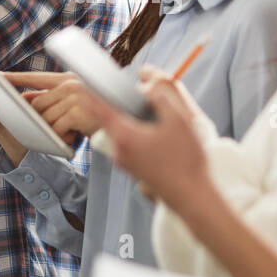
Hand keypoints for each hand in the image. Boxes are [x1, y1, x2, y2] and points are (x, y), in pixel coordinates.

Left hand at [4, 71, 101, 144]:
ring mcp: (75, 96)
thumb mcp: (74, 101)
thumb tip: (24, 98)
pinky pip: (55, 128)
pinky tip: (72, 136)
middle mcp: (71, 83)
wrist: (124, 122)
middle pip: (37, 103)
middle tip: (56, 127)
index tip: (0, 77)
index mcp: (69, 78)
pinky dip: (60, 136)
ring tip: (70, 132)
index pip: (36, 77)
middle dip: (41, 119)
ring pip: (45, 118)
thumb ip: (52, 97)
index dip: (17, 77)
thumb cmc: (98, 113)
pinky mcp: (77, 111)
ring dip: (53, 130)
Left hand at [84, 68, 213, 215]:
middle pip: (108, 120)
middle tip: (124, 91)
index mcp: (124, 135)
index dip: (91, 92)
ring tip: (145, 110)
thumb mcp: (178, 120)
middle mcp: (119, 150)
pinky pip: (127, 144)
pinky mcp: (133, 169)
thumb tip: (148, 87)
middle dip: (113, 104)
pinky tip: (152, 132)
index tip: (85, 80)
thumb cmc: (185, 160)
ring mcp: (125, 162)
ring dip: (126, 119)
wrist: (191, 196)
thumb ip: (161, 98)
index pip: (99, 108)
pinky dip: (133, 133)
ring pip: (119, 133)